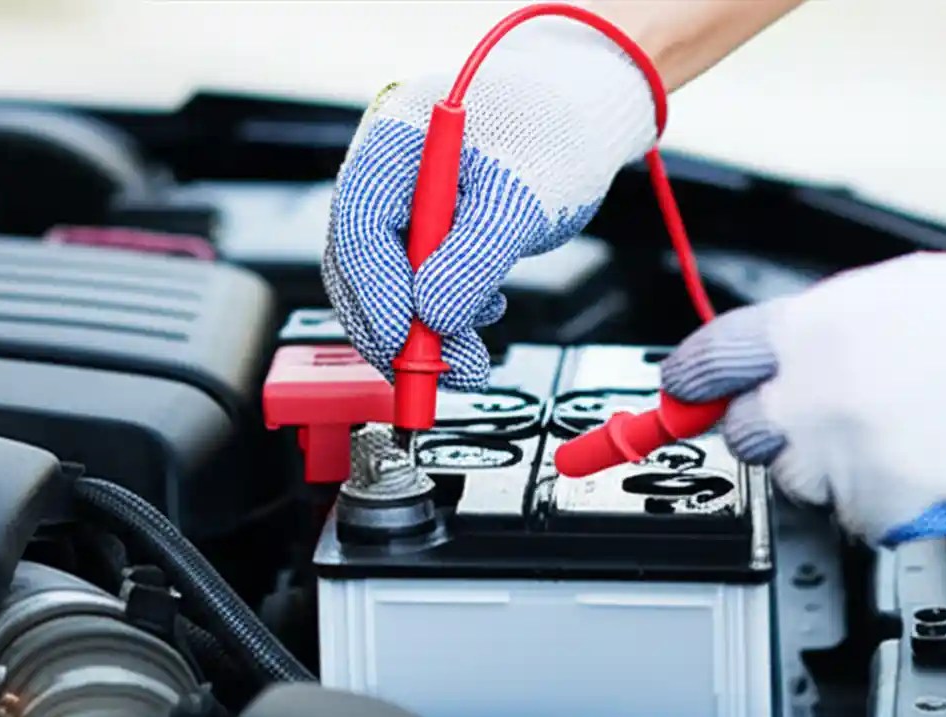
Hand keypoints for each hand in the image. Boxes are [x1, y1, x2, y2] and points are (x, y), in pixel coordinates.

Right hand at [322, 18, 656, 389]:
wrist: (586, 110)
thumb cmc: (558, 131)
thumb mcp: (523, 200)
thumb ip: (474, 259)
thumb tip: (432, 318)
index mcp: (393, 145)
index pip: (358, 231)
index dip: (377, 297)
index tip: (409, 347)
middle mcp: (384, 174)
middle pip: (359, 265)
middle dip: (396, 328)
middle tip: (438, 376)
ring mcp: (401, 201)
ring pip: (385, 280)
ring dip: (422, 330)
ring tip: (471, 356)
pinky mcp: (424, 225)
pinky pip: (412, 278)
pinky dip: (439, 311)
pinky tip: (478, 312)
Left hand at [661, 252, 945, 545]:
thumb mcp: (892, 291)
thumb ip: (815, 323)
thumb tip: (768, 350)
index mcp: (808, 329)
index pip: (709, 359)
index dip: (689, 380)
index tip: (681, 394)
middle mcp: (811, 392)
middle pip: (742, 430)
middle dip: (769, 426)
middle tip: (819, 413)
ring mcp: (841, 454)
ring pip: (797, 476)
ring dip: (831, 463)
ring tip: (897, 428)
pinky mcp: (875, 506)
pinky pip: (852, 513)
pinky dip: (881, 498)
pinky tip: (922, 461)